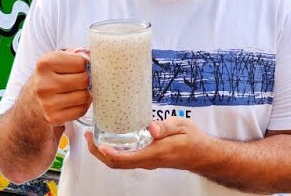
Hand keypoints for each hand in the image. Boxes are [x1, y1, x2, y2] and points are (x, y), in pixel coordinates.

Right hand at [31, 49, 90, 125]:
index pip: (81, 62)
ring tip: (75, 91)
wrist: (30, 102)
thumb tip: (91, 55)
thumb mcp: (55, 60)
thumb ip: (75, 54)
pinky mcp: (54, 117)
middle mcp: (44, 84)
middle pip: (84, 79)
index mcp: (44, 64)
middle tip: (77, 80)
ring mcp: (48, 103)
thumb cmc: (49, 77)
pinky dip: (82, 105)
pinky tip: (74, 102)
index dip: (83, 64)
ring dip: (84, 93)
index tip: (76, 67)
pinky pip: (81, 110)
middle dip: (84, 79)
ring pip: (84, 96)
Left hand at [85, 117, 212, 170]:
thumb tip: (151, 127)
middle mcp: (148, 161)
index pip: (125, 159)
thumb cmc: (193, 140)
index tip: (97, 143)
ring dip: (103, 154)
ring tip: (94, 138)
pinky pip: (126, 160)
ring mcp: (147, 162)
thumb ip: (166, 126)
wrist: (202, 154)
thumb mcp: (182, 127)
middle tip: (88, 137)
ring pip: (119, 164)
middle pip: (117, 164)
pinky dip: (113, 153)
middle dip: (98, 153)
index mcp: (155, 153)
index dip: (108, 153)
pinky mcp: (147, 159)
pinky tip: (110, 141)